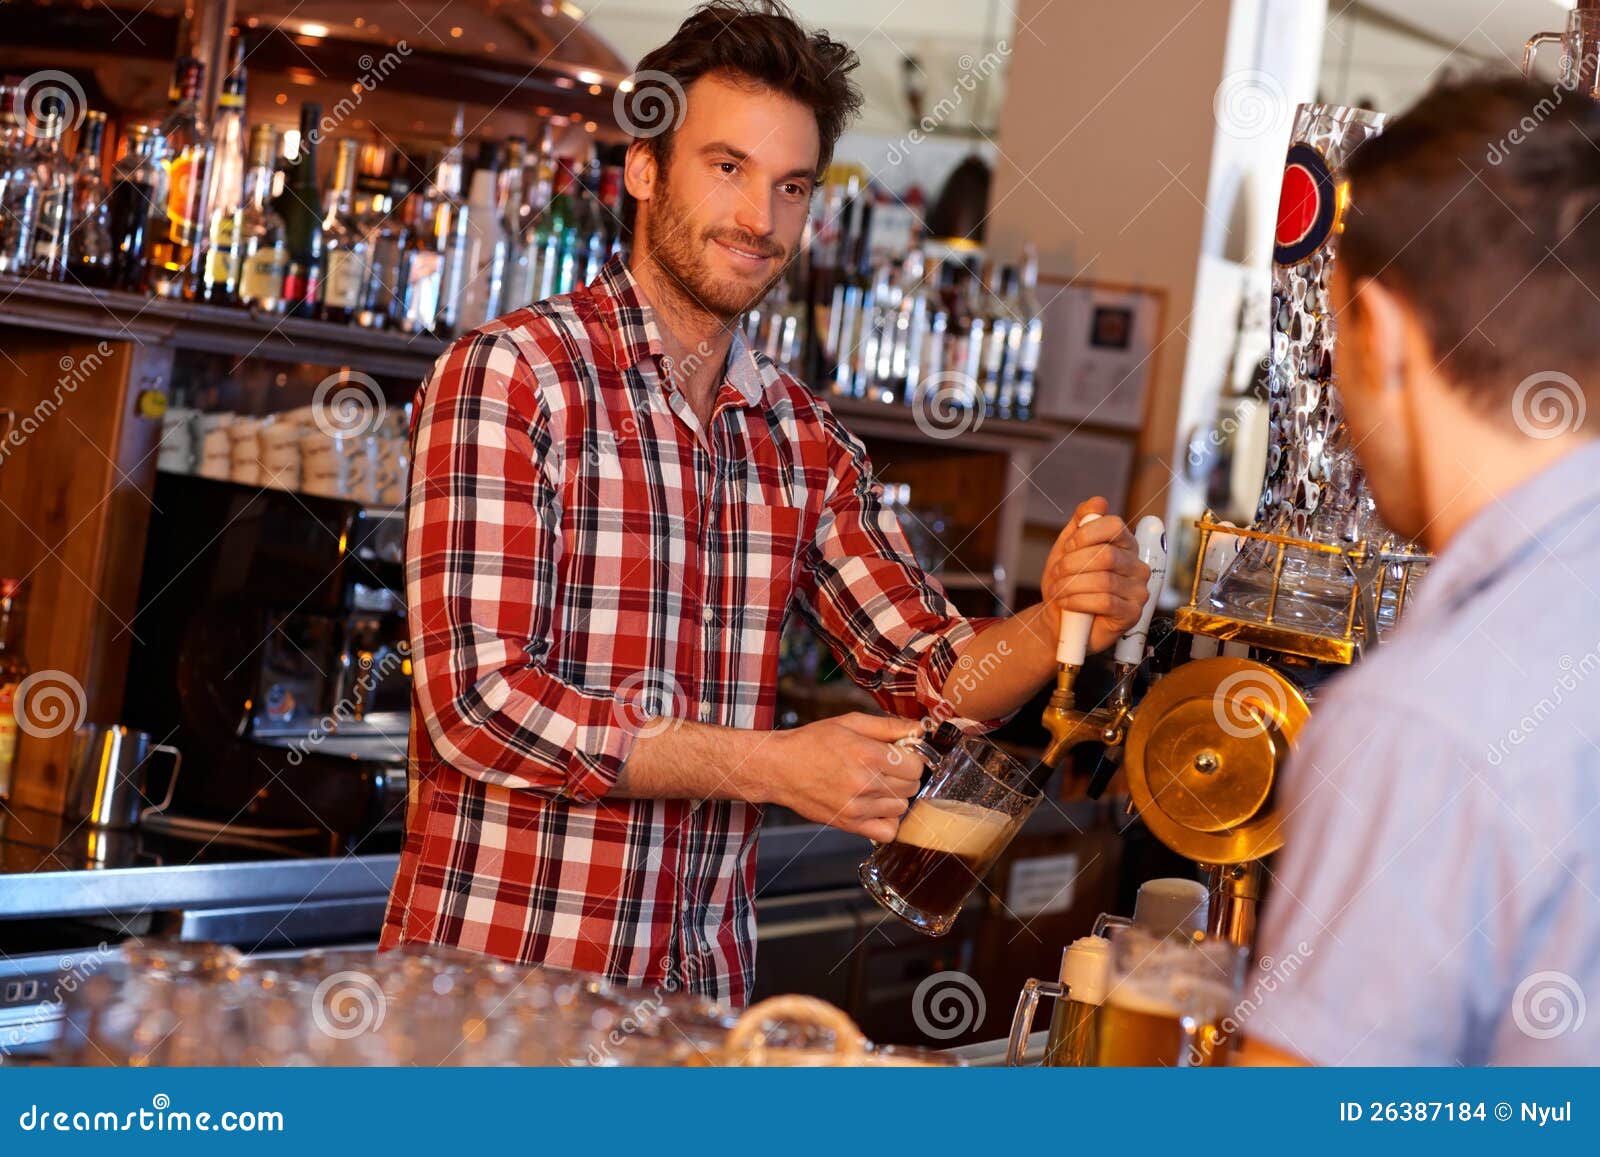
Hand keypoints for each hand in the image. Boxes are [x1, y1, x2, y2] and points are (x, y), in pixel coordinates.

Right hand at [764, 712, 925, 841]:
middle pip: (912, 786)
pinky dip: (888, 821)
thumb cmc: (812, 743)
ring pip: (902, 808)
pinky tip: (876, 807)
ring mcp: (858, 807)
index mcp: (867, 754)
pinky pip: (887, 832)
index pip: (915, 765)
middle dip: (905, 775)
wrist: (780, 768)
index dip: (912, 758)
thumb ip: (888, 726)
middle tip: (887, 768)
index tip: (901, 755)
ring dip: (896, 796)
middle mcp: (864, 783)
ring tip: (877, 785)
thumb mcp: (850, 723)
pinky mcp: (849, 824)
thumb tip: (919, 730)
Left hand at [1040, 497, 1151, 654]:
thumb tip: (1098, 501)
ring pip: (1103, 580)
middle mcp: (1136, 566)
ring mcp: (1138, 591)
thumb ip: (1081, 522)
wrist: (1058, 621)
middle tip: (1057, 574)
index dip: (1084, 535)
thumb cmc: (1066, 585)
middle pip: (1106, 555)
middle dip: (1072, 564)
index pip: (1114, 525)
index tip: (1067, 548)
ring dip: (1072, 585)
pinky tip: (1067, 603)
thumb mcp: (1067, 549)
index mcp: (1124, 545)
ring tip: (1059, 591)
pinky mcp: (1132, 614)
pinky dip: (1078, 601)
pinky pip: (1105, 602)